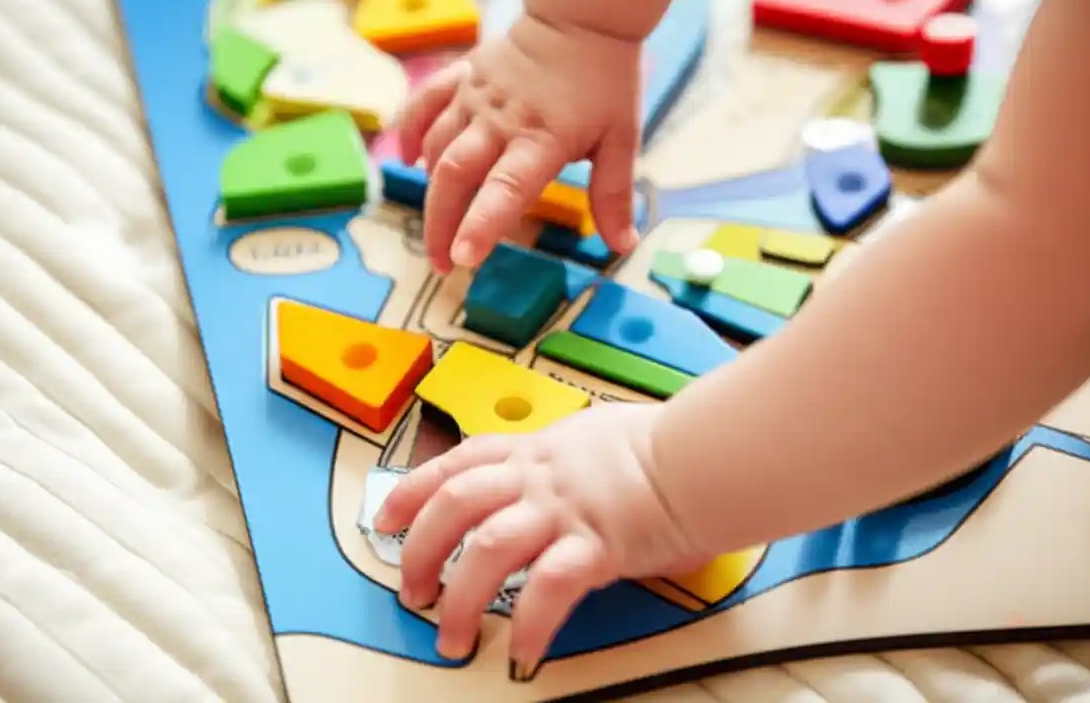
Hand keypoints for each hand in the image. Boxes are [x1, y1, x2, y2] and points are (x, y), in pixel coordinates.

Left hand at [374, 403, 706, 675]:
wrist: (705, 456)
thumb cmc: (663, 448)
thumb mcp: (597, 437)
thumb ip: (565, 459)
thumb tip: (556, 478)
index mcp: (537, 450)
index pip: (458, 462)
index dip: (412, 489)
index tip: (384, 517)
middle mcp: (540, 477)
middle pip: (454, 504)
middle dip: (418, 550)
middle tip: (409, 592)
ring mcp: (563, 509)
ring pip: (486, 548)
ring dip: (461, 597)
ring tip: (453, 637)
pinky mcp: (595, 545)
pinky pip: (548, 588)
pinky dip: (530, 624)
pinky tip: (524, 652)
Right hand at [397, 15, 643, 273]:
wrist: (582, 18)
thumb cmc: (604, 79)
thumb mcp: (621, 138)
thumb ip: (613, 195)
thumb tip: (623, 246)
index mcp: (542, 137)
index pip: (506, 188)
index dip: (481, 224)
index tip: (462, 258)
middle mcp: (501, 118)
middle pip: (456, 174)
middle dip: (441, 224)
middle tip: (442, 264)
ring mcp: (476, 97)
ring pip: (437, 147)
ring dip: (429, 191)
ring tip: (436, 229)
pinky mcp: (462, 78)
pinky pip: (425, 105)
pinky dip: (411, 134)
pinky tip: (409, 162)